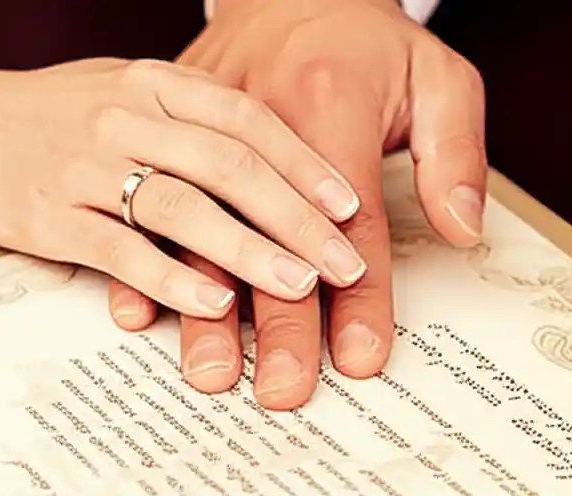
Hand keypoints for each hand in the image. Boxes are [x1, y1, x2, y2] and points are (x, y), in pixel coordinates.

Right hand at [0, 56, 369, 318]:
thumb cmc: (50, 110)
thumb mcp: (126, 89)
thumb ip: (191, 120)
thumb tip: (271, 163)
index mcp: (152, 82)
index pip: (246, 118)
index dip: (303, 163)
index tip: (349, 205)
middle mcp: (124, 116)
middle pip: (228, 165)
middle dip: (296, 218)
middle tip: (343, 262)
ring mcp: (83, 165)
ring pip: (181, 207)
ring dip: (247, 250)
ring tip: (297, 286)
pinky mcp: (47, 214)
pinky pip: (121, 250)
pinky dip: (172, 278)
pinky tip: (215, 302)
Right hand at [107, 0, 486, 408]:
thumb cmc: (351, 40)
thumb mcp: (431, 75)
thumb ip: (452, 150)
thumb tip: (460, 229)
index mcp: (317, 91)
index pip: (344, 211)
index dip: (355, 289)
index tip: (360, 353)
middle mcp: (230, 98)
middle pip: (254, 216)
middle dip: (276, 310)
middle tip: (288, 381)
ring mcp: (156, 116)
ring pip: (181, 213)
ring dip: (206, 297)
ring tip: (224, 365)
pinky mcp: (111, 133)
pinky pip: (123, 203)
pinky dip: (140, 266)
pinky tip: (153, 315)